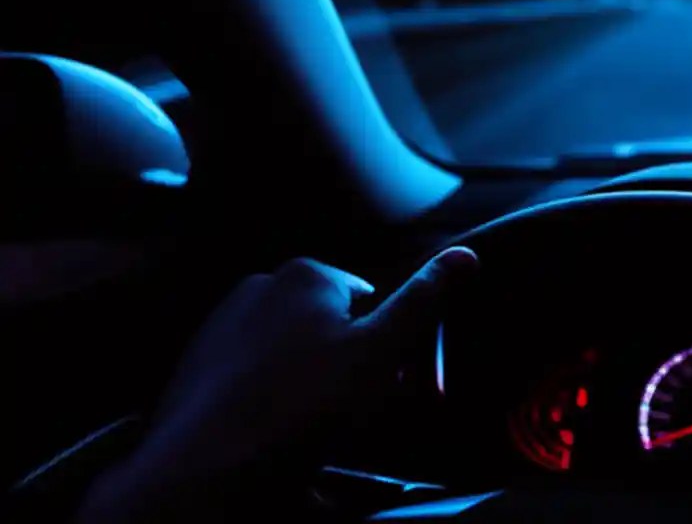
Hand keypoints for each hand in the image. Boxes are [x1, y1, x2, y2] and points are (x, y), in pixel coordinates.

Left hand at [77, 248, 477, 522]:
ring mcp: (224, 324)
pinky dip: (271, 397)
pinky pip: (255, 375)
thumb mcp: (381, 351)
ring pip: (292, 350)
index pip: (371, 300)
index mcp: (308, 274)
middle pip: (330, 325)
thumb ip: (423, 300)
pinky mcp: (200, 364)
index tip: (386, 382)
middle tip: (351, 410)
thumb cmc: (300, 405)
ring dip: (309, 382)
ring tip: (312, 426)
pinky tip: (276, 430)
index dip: (386, 344)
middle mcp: (261, 287)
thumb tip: (464, 254)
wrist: (207, 464)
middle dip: (347, 362)